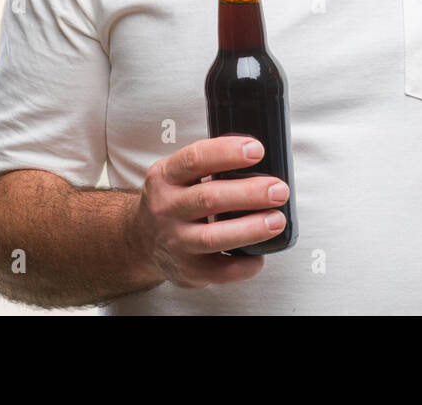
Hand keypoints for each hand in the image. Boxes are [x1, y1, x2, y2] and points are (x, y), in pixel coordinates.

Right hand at [130, 135, 290, 288]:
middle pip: (209, 199)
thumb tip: (261, 159)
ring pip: (214, 237)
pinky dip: (246, 264)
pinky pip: (221, 271)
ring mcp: (175, 241)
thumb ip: (210, 164)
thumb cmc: (175, 200)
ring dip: (251, 229)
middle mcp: (166, 208)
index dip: (227, 153)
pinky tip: (259, 254)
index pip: (195, 159)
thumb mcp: (179, 173)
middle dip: (250, 193)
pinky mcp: (187, 271)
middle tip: (279, 190)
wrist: (141, 240)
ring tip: (277, 220)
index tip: (257, 150)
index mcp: (166, 176)